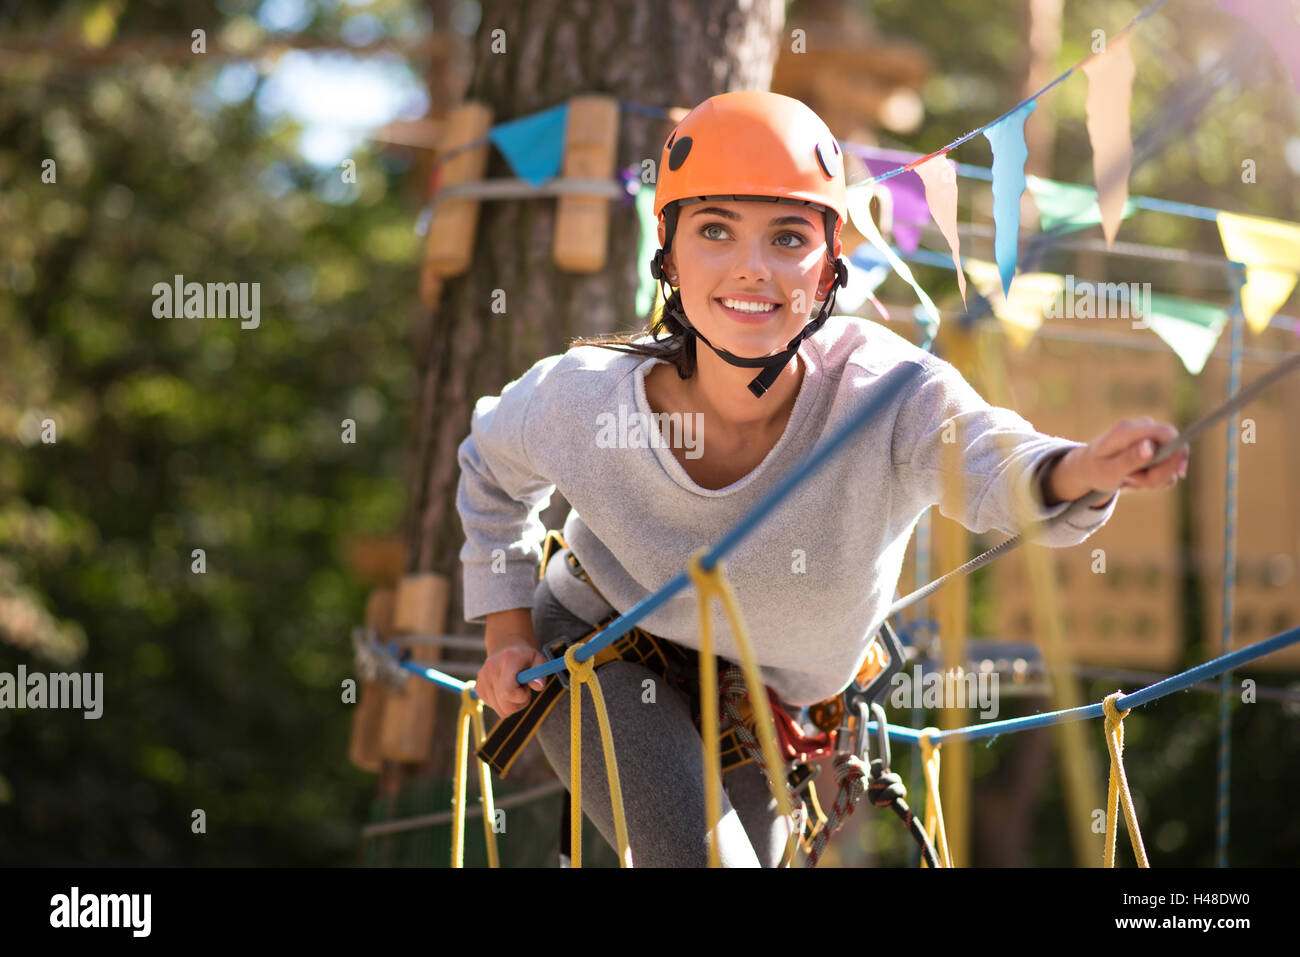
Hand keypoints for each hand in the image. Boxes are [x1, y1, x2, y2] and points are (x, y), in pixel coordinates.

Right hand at [476, 640, 548, 717]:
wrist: (506, 646)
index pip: (507, 692)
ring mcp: (482, 679)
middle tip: (523, 689)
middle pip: (504, 706)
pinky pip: (493, 706)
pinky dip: (502, 703)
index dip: (521, 696)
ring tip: (515, 688)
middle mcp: (491, 669)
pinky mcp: (478, 688)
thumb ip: (540, 673)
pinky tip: (506, 689)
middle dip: (519, 703)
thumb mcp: (539, 660)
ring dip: (512, 704)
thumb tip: (538, 686)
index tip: (527, 687)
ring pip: (500, 710)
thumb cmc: (525, 656)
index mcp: (508, 660)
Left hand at [1046, 417, 1189, 504]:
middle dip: (1159, 473)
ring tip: (1128, 480)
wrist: (1087, 468)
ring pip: (1169, 462)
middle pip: (1172, 450)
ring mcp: (1148, 437)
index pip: (1167, 432)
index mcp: (1128, 430)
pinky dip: (1152, 477)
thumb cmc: (1095, 470)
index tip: (1179, 473)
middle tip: (1132, 482)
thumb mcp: (1109, 470)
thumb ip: (1130, 459)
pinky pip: (1164, 467)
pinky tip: (1133, 478)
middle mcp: (1142, 428)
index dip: (1179, 450)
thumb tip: (1150, 445)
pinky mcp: (1152, 447)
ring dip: (1152, 478)